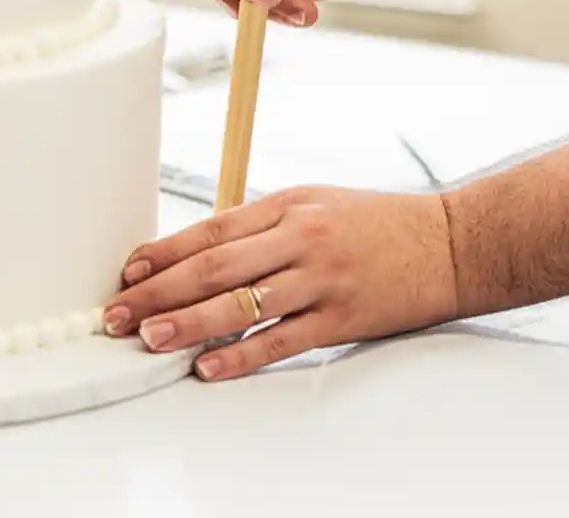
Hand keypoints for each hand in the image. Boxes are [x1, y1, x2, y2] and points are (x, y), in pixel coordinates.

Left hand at [103, 187, 458, 381]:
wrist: (450, 243)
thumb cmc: (380, 223)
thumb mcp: (318, 203)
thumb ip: (264, 223)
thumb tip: (203, 253)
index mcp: (290, 205)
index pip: (212, 229)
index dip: (163, 251)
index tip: (128, 271)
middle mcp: (301, 237)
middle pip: (214, 267)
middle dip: (158, 291)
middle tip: (118, 313)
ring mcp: (321, 278)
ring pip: (240, 304)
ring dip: (187, 323)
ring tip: (149, 339)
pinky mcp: (342, 317)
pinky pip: (281, 341)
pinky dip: (241, 355)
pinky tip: (208, 366)